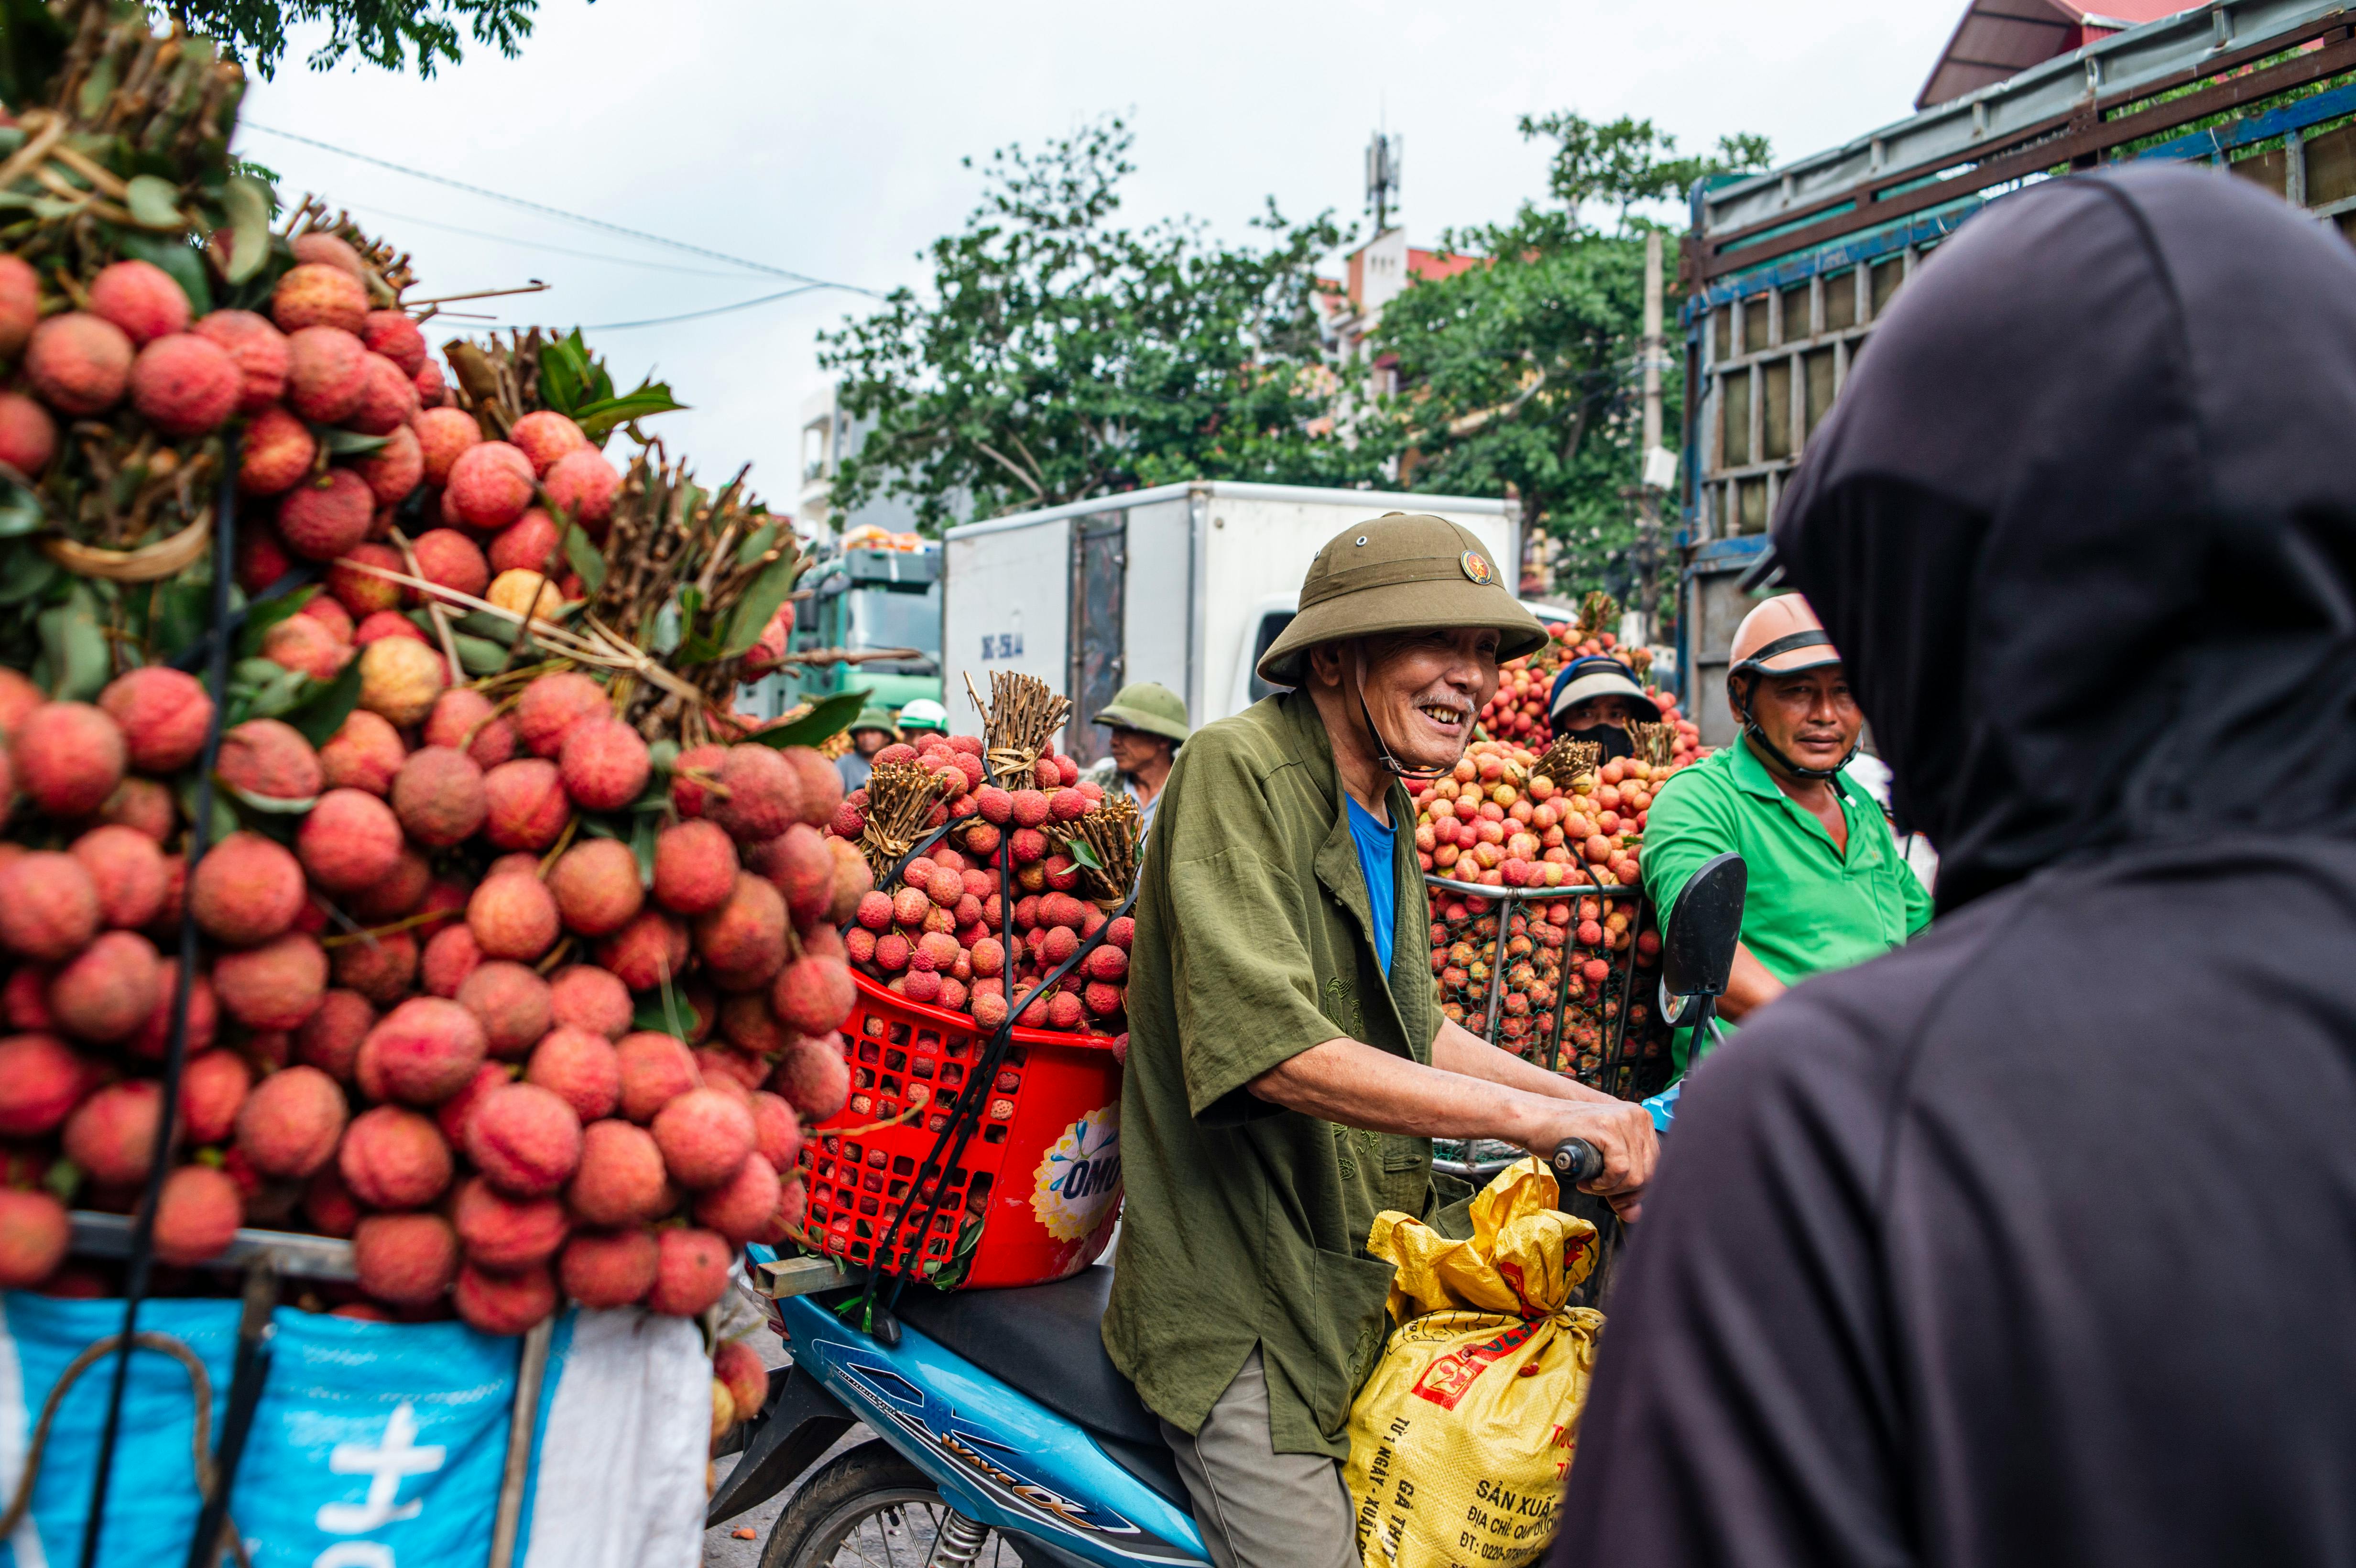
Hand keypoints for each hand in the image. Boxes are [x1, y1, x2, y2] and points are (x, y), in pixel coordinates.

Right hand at [1523, 1097, 1656, 1220]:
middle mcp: (1636, 1116)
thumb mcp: (1601, 1162)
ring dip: (1610, 1189)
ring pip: (1636, 1175)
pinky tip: (1588, 1180)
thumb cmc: (1564, 1137)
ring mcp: (1623, 1120)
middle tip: (1600, 1191)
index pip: (1656, 1166)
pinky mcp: (1607, 1128)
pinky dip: (1603, 1183)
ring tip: (1591, 1183)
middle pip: (1649, 1173)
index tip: (1620, 1199)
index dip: (1638, 1190)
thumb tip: (1635, 1215)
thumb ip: (1620, 1186)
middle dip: (1624, 1193)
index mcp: (1640, 1119)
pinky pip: (1620, 1170)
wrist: (1535, 1121)